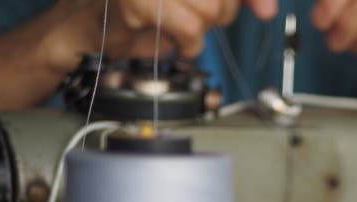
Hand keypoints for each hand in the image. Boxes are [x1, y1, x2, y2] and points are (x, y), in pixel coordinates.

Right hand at [108, 0, 278, 57]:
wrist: (89, 25)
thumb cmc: (141, 5)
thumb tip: (267, 9)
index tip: (265, 10)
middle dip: (221, 11)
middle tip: (198, 15)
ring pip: (211, 10)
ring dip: (203, 28)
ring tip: (184, 26)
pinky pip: (190, 27)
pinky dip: (190, 42)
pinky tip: (180, 40)